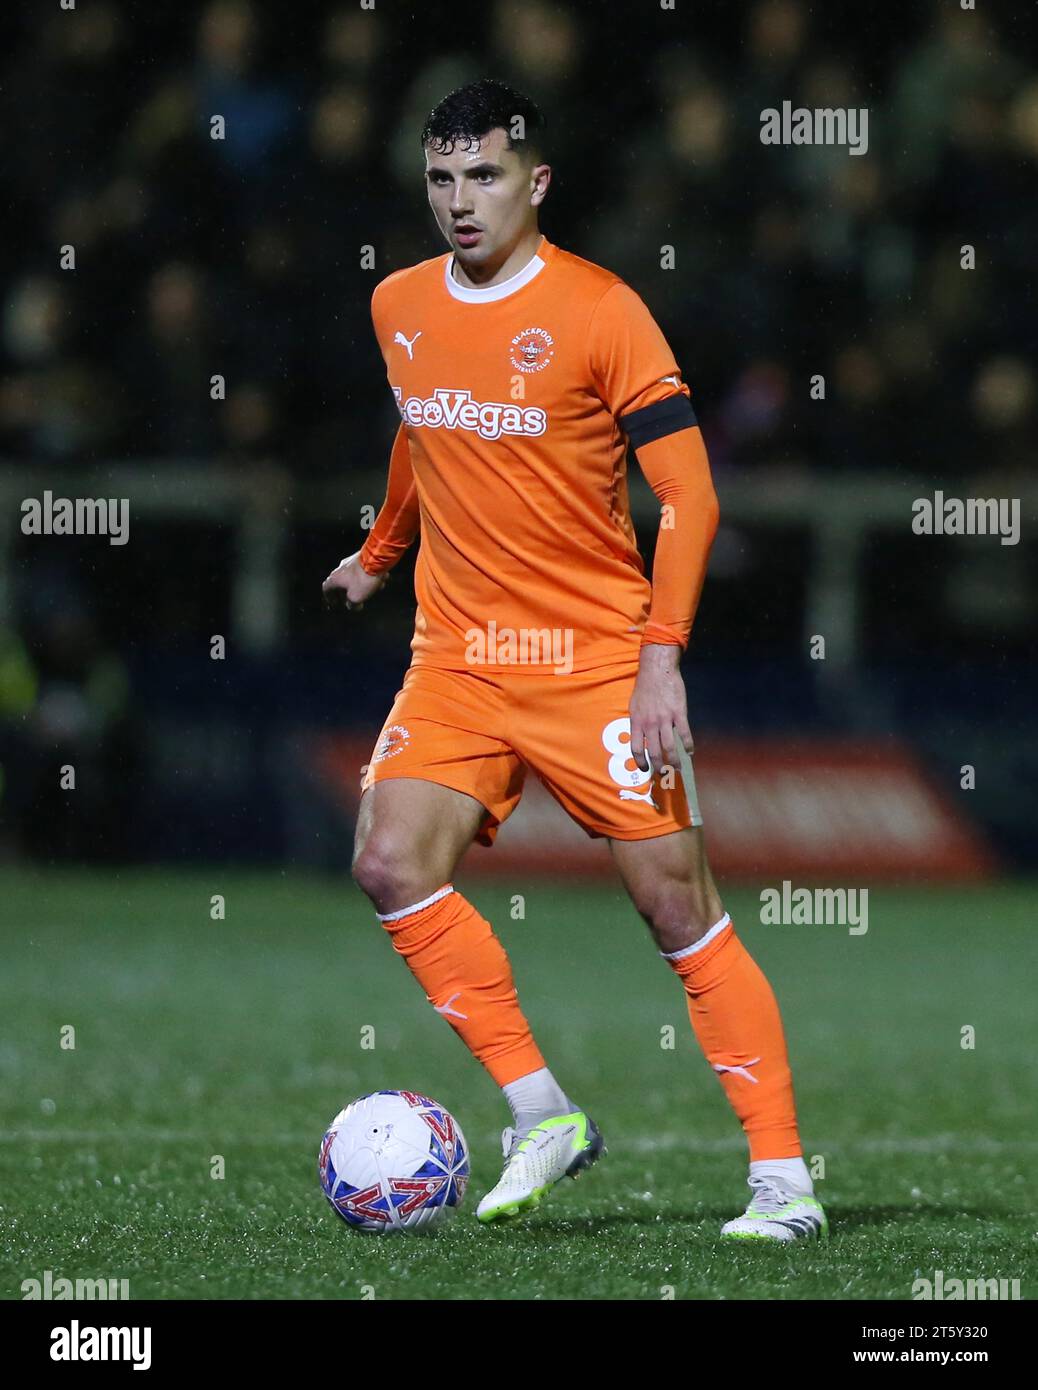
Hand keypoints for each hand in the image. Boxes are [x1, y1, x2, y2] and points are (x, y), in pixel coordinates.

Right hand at [322, 550, 387, 611]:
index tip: (335, 603)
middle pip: (341, 583)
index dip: (330, 597)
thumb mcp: (356, 598)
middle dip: (347, 593)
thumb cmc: (363, 578)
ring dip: (361, 586)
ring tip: (370, 592)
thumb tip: (353, 606)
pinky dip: (369, 578)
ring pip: (354, 577)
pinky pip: (364, 570)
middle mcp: (341, 568)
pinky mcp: (363, 557)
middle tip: (352, 600)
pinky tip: (380, 582)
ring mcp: (352, 561)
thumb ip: (352, 605)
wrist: (377, 559)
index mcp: (335, 578)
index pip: (326, 589)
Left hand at [629, 644, 692, 775]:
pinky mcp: (679, 713)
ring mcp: (665, 719)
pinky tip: (690, 752)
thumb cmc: (644, 687)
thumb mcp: (634, 705)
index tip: (646, 769)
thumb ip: (637, 722)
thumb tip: (639, 736)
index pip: (636, 748)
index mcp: (637, 722)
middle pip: (655, 752)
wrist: (658, 670)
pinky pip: (684, 734)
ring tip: (677, 768)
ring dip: (674, 761)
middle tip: (663, 774)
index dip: (641, 761)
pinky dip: (688, 745)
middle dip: (659, 766)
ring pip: (670, 747)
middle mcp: (650, 724)